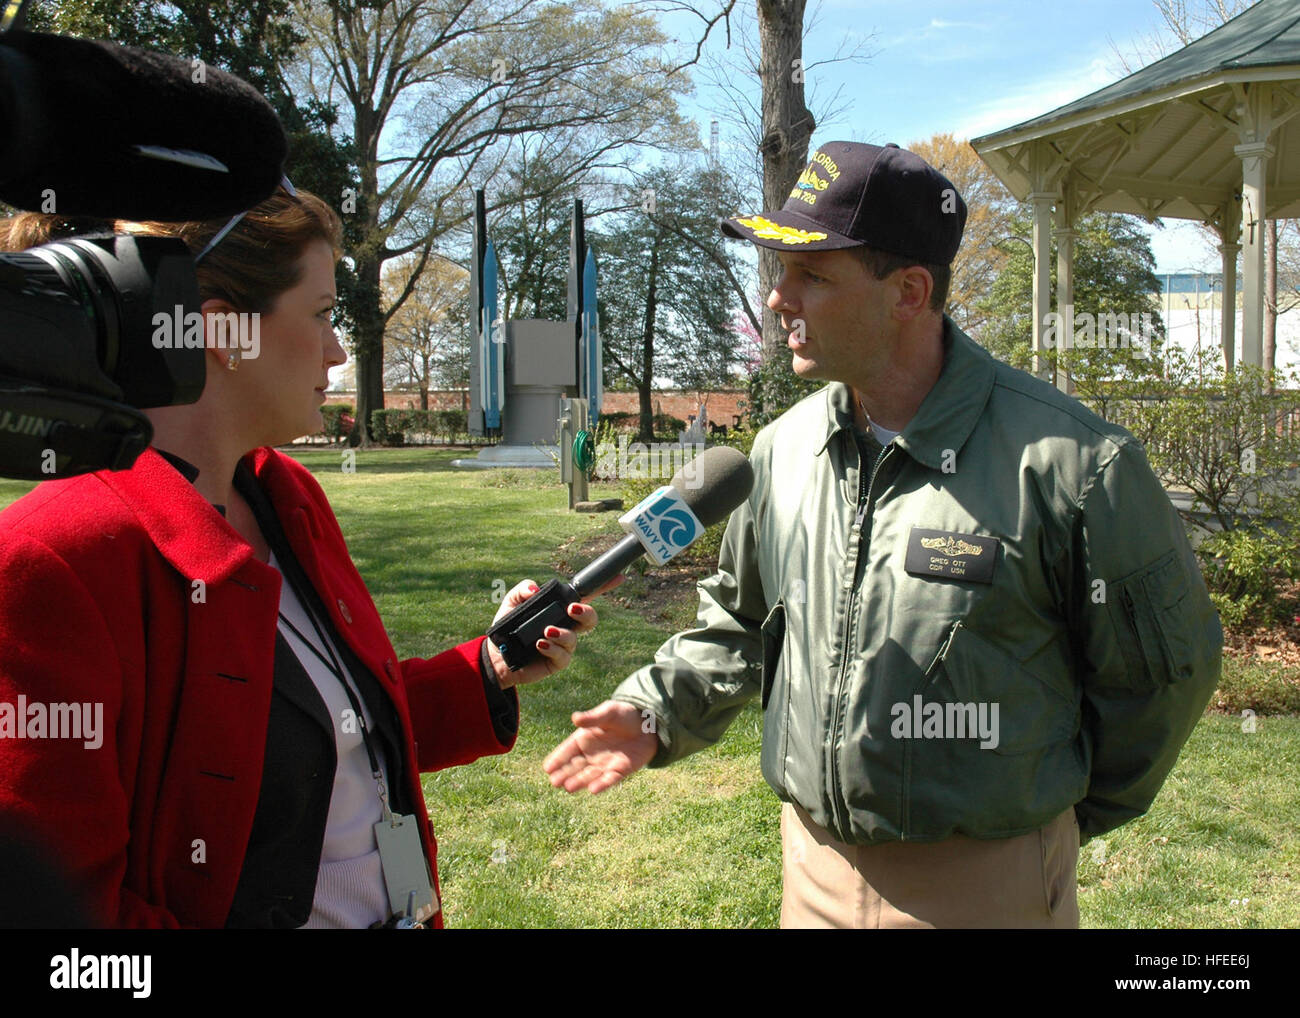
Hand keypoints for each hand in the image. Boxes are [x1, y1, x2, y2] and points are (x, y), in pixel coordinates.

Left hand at [486, 576, 622, 687]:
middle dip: (587, 612)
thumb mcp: (512, 602)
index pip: (585, 596)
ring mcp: (564, 644)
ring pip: (576, 637)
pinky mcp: (557, 661)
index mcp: (560, 609)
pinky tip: (540, 644)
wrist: (496, 654)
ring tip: (545, 631)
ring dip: (563, 633)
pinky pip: (563, 655)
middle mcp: (567, 625)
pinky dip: (552, 648)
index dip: (603, 587)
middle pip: (591, 618)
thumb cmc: (508, 627)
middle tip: (571, 609)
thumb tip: (536, 589)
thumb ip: (523, 589)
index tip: (618, 577)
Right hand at [543, 699, 658, 793]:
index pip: (568, 750)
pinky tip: (592, 790)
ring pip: (589, 775)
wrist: (649, 724)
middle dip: (564, 774)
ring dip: (579, 781)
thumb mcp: (609, 712)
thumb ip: (593, 717)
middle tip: (554, 781)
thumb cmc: (625, 715)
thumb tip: (575, 718)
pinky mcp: (621, 771)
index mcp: (585, 738)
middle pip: (575, 766)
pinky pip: (610, 780)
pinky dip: (601, 785)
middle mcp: (592, 754)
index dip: (557, 758)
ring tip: (567, 787)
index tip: (547, 768)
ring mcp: (605, 764)